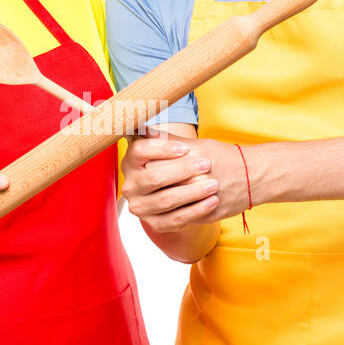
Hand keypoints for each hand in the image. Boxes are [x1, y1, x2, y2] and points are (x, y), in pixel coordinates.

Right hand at [121, 128, 248, 231]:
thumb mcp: (177, 146)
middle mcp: (130, 185)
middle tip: (206, 165)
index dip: (163, 149)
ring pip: (165, 200)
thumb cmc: (184, 161)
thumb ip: (164, 137)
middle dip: (182, 171)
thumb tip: (148, 121)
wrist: (192, 188)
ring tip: (213, 185)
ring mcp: (140, 206)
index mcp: (131, 160)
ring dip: (192, 193)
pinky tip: (211, 201)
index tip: (186, 148)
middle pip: (153, 177)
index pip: (140, 151)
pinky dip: (196, 211)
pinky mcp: (154, 223)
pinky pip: (175, 219)